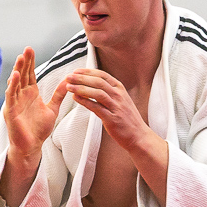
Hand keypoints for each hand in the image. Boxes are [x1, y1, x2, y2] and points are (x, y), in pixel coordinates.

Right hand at [4, 47, 66, 164]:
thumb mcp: (53, 108)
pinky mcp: (10, 111)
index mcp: (30, 93)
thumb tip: (69, 80)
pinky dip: (12, 86)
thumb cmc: (39, 129)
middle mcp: (21, 95)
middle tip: (27, 49)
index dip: (30, 62)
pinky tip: (15, 76)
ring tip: (20, 58)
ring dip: (17, 70)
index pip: (29, 74)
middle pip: (22, 75)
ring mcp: (14, 102)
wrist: (32, 146)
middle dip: (24, 62)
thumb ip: (60, 94)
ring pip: (15, 83)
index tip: (31, 50)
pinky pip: (11, 96)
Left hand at [65, 68, 168, 206]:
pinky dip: (85, 101)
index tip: (76, 70)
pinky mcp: (112, 119)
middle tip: (68, 76)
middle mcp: (119, 95)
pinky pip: (96, 108)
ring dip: (81, 88)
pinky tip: (75, 99)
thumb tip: (91, 83)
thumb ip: (108, 91)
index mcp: (120, 89)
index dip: (87, 72)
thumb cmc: (126, 118)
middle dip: (81, 78)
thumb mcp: (120, 100)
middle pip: (98, 82)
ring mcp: (116, 107)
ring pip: (97, 93)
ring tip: (68, 86)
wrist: (138, 136)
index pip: (102, 75)